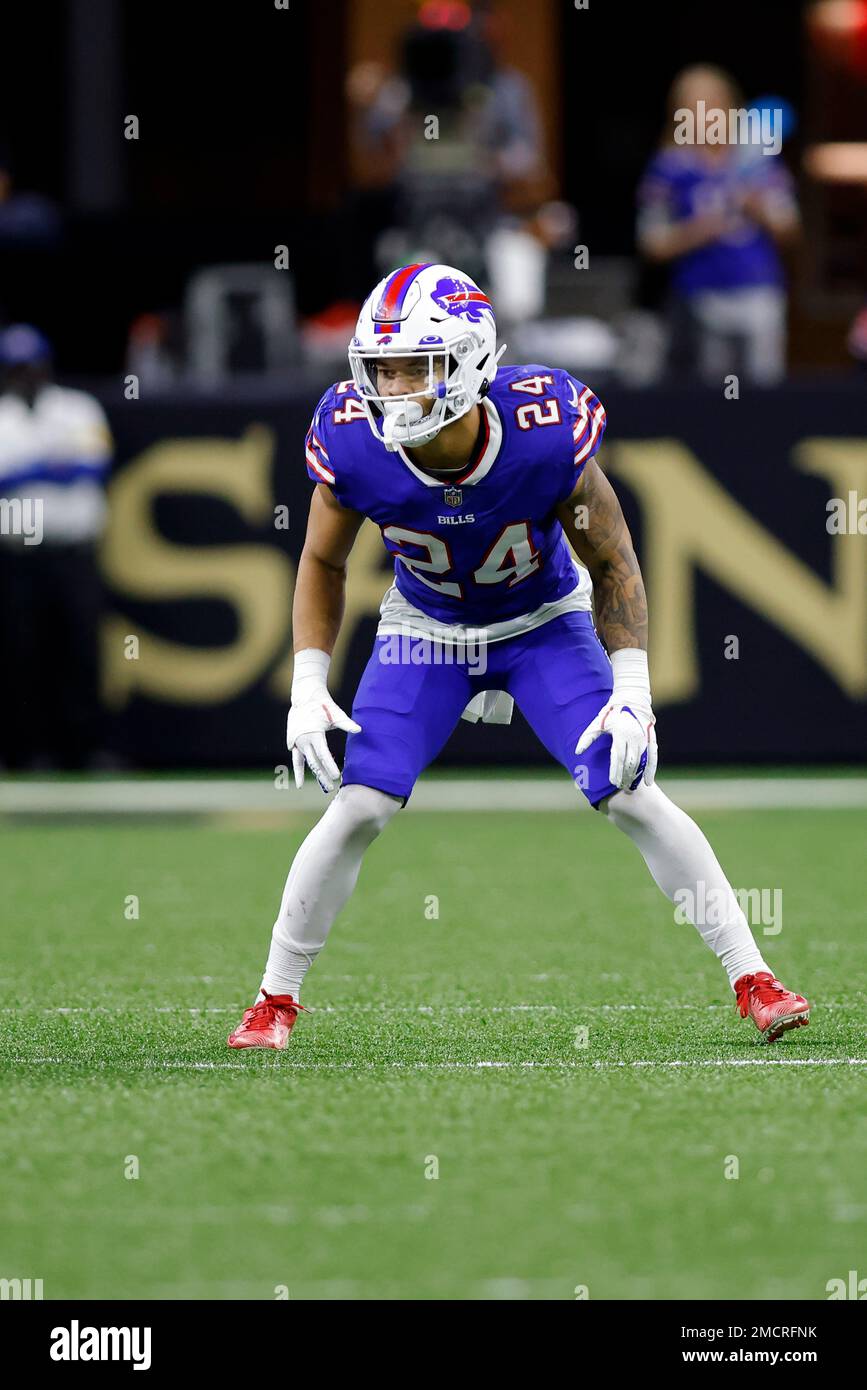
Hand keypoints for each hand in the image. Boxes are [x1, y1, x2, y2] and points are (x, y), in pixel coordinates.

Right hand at [286, 649, 359, 793]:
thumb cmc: (323, 705)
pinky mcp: (293, 740)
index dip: (330, 767)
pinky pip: (294, 755)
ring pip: (300, 760)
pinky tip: (298, 774)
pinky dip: (296, 765)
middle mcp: (303, 739)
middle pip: (313, 762)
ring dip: (302, 774)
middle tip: (330, 787)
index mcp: (315, 734)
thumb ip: (347, 724)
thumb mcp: (336, 714)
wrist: (305, 696)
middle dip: (321, 775)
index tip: (337, 777)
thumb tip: (359, 730)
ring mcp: (296, 740)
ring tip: (299, 787)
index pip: (324, 755)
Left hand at [575, 699, 656, 791]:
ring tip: (630, 787)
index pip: (618, 757)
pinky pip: (653, 757)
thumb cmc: (611, 713)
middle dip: (625, 776)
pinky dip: (651, 770)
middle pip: (630, 762)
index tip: (612, 782)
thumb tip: (577, 752)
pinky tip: (647, 782)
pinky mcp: (652, 738)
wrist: (632, 699)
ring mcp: (644, 738)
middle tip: (620, 787)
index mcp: (620, 733)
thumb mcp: (598, 723)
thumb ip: (588, 738)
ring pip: (641, 761)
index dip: (616, 771)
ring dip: (636, 776)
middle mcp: (634, 736)